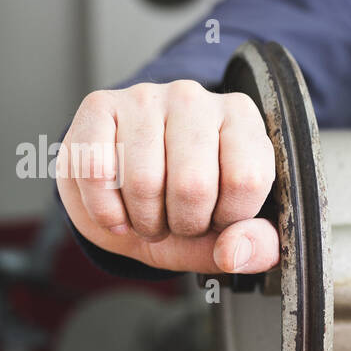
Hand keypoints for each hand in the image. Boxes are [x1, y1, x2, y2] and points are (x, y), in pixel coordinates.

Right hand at [56, 80, 277, 274]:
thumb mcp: (233, 233)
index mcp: (242, 119)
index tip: (219, 217)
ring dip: (144, 221)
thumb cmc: (188, 208)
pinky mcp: (98, 106)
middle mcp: (195, 99)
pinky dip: (106, 211)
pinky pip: (96, 171)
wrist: (129, 196)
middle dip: (184, 224)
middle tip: (178, 221)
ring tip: (150, 216)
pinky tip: (117, 213)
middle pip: (193, 185)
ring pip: (143, 182)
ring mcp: (145, 98)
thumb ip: (255, 246)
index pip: (248, 180)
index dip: (229, 218)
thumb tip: (234, 252)